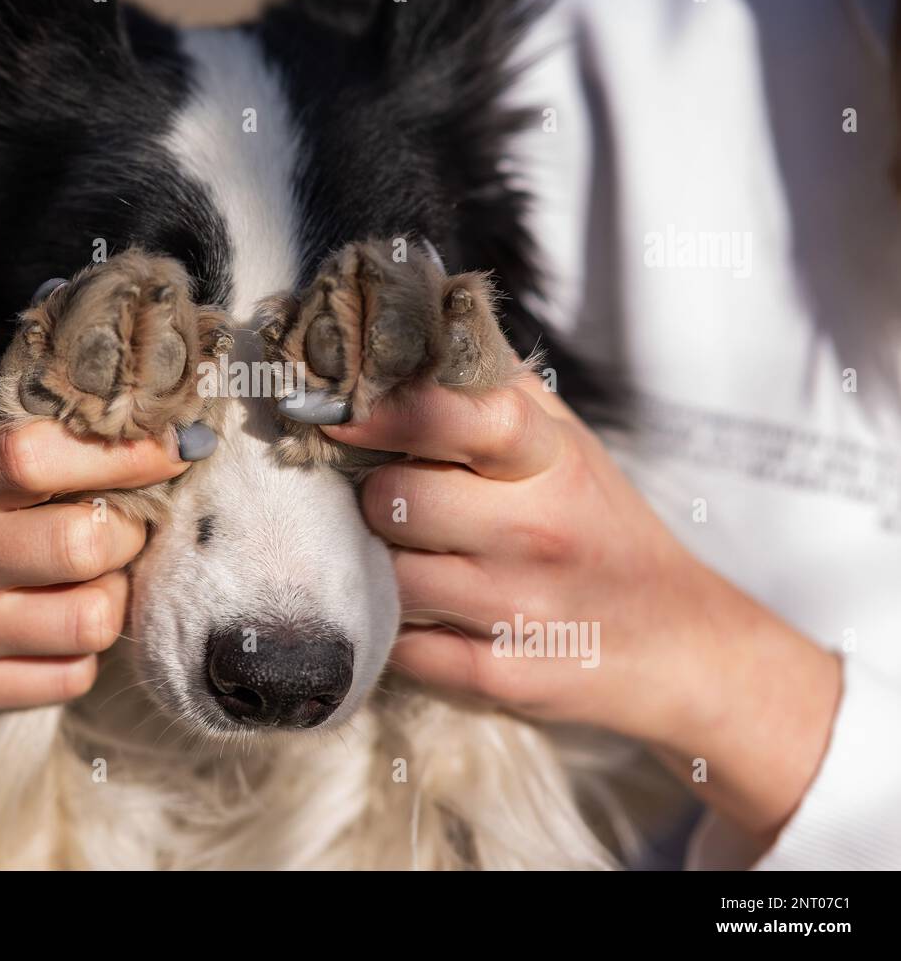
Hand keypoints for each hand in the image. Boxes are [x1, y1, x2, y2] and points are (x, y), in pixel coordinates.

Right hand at [0, 385, 195, 710]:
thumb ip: (42, 402)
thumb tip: (149, 390)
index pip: (40, 457)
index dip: (124, 451)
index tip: (175, 445)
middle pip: (84, 546)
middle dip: (126, 525)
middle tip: (121, 515)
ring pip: (91, 620)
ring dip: (112, 589)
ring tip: (92, 570)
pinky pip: (71, 676)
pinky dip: (83, 645)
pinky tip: (60, 612)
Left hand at [323, 375, 841, 842]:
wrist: (678, 646)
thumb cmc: (599, 529)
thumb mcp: (565, 445)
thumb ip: (488, 391)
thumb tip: (400, 341)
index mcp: (553, 461)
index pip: (460, 416)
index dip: (388, 411)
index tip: (340, 412)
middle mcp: (537, 532)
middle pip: (396, 501)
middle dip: (377, 500)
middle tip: (394, 506)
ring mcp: (518, 610)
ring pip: (387, 576)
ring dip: (382, 569)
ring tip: (417, 561)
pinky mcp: (498, 677)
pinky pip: (400, 646)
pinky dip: (398, 631)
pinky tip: (430, 616)